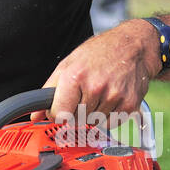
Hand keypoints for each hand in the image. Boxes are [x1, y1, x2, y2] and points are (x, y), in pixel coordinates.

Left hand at [41, 20, 162, 122]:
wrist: (133, 46)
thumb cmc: (100, 53)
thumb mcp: (69, 63)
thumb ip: (49, 90)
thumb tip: (36, 115)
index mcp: (76, 76)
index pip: (59, 114)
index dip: (58, 114)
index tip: (61, 109)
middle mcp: (95, 87)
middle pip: (76, 120)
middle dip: (76, 112)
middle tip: (84, 95)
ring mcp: (113, 97)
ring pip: (93, 122)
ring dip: (93, 113)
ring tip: (99, 93)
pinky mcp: (128, 105)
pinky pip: (110, 123)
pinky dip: (108, 115)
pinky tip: (110, 98)